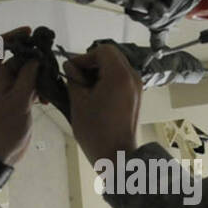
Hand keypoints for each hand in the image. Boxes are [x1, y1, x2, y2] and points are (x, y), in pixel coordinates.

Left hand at [0, 26, 40, 164]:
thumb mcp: (18, 100)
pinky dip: (38, 88)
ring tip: (51, 76)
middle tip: (48, 55)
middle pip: (15, 58)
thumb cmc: (3, 126)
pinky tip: (47, 96)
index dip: (10, 36)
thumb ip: (28, 76)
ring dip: (37, 74)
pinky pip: (28, 87)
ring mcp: (7, 91)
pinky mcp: (15, 101)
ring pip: (24, 73)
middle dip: (31, 56)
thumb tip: (36, 59)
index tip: (28, 33)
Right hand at [63, 41, 140, 166]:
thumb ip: (74, 79)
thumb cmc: (96, 132)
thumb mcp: (79, 103)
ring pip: (117, 67)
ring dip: (100, 72)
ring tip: (85, 89)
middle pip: (112, 56)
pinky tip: (96, 96)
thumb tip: (70, 66)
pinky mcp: (137, 97)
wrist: (117, 157)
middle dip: (93, 63)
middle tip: (77, 79)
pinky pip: (122, 79)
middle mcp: (132, 77)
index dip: (85, 57)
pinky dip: (109, 81)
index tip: (72, 71)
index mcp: (119, 76)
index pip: (102, 50)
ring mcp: (137, 87)